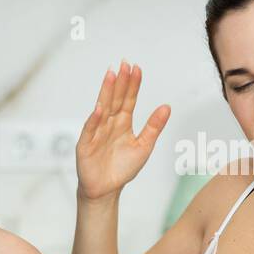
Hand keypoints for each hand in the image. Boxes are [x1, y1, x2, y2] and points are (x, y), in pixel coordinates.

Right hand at [76, 61, 170, 201]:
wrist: (106, 189)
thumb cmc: (122, 168)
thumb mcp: (144, 146)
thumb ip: (154, 126)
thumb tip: (167, 107)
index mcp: (123, 123)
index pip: (128, 99)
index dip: (132, 85)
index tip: (137, 68)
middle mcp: (109, 123)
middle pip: (116, 99)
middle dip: (120, 82)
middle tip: (124, 64)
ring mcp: (96, 132)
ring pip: (103, 109)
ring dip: (106, 92)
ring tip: (111, 76)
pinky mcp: (86, 145)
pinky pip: (91, 129)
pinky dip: (95, 119)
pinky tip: (100, 108)